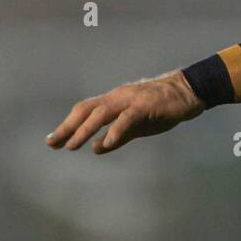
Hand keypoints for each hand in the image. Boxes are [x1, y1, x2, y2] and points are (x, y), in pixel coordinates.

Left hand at [45, 72, 203, 154]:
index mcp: (113, 100)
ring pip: (102, 113)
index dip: (67, 125)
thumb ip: (116, 137)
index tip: (52, 141)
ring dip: (85, 129)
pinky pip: (127, 118)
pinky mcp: (145, 105)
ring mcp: (130, 99)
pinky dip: (115, 130)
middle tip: (53, 144)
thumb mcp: (136, 126)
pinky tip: (105, 144)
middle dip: (68, 127)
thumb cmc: (161, 108)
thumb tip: (96, 148)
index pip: (84, 111)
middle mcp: (117, 97)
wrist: (187, 92)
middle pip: (86, 110)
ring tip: (73, 145)